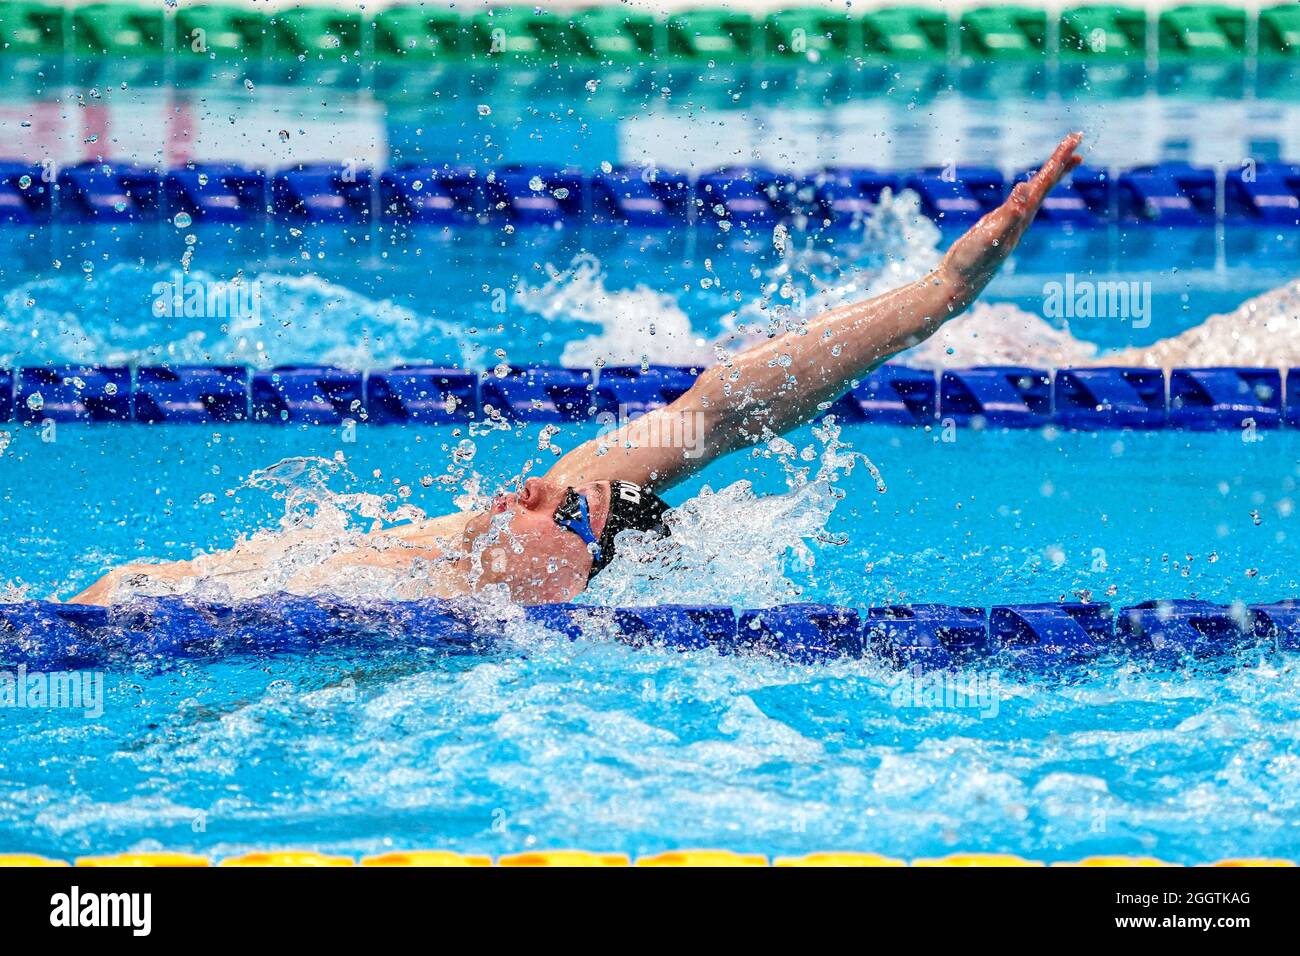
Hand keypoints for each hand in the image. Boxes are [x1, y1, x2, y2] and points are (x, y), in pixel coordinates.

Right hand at [938, 132, 1084, 308]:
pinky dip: (1029, 190)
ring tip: (1062, 162)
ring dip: (1049, 176)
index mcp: (1021, 216)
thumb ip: (1010, 213)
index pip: (1044, 182)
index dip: (1059, 159)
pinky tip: (1028, 190)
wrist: (958, 285)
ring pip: (1035, 194)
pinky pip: (1021, 203)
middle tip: (1075, 139)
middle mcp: (1021, 219)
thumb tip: (1027, 187)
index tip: (1074, 138)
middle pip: (1045, 185)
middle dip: (1060, 162)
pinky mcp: (999, 227)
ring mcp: (1010, 224)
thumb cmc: (971, 262)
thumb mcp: (990, 234)